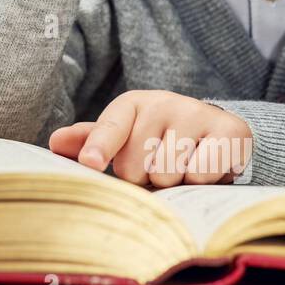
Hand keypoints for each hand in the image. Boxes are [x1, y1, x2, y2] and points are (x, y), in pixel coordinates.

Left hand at [48, 90, 252, 187]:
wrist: (214, 128)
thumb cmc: (158, 136)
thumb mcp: (124, 134)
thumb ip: (91, 140)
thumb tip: (55, 143)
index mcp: (132, 103)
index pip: (111, 125)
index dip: (99, 146)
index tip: (90, 162)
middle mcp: (164, 102)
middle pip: (137, 165)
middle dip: (145, 177)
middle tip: (157, 164)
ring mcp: (197, 114)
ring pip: (169, 174)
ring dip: (173, 181)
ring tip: (181, 166)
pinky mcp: (229, 131)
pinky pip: (201, 176)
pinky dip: (201, 181)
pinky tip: (204, 165)